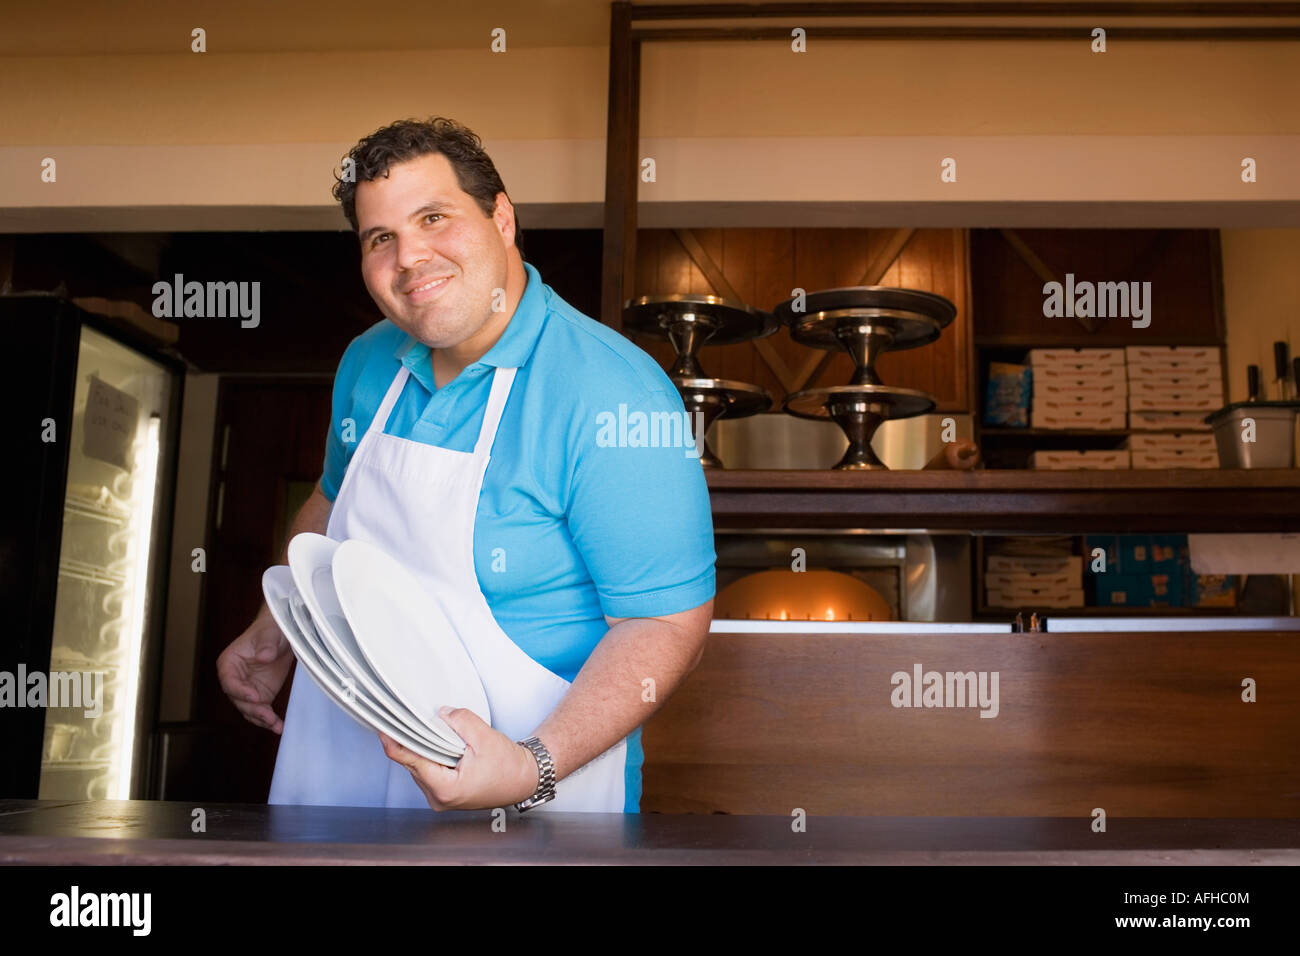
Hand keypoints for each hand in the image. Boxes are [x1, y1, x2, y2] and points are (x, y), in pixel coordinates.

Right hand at [217, 610, 294, 733]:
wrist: (283, 635)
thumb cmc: (270, 630)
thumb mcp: (270, 634)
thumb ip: (266, 645)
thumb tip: (263, 657)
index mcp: (229, 663)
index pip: (229, 681)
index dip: (240, 690)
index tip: (255, 696)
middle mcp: (235, 679)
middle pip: (238, 699)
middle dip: (253, 709)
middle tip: (268, 715)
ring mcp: (248, 689)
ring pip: (249, 710)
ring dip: (262, 719)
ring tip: (275, 725)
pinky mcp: (262, 696)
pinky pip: (262, 712)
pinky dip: (270, 721)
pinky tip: (280, 727)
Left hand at [379, 706, 538, 810]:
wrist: (523, 779)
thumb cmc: (509, 767)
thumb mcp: (484, 737)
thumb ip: (460, 721)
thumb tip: (440, 713)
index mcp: (445, 789)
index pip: (409, 761)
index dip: (394, 741)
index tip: (383, 727)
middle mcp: (438, 798)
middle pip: (413, 762)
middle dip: (417, 740)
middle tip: (423, 722)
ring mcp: (439, 797)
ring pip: (420, 765)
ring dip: (426, 748)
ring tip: (445, 738)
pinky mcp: (443, 793)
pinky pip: (428, 769)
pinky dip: (433, 755)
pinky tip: (445, 747)